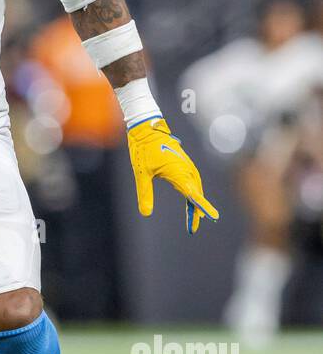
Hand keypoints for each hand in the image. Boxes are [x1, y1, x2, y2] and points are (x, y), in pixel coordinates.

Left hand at [127, 118, 218, 234]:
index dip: (202, 207)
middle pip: (195, 193)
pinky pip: (192, 179)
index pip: (193, 194)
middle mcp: (185, 168)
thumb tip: (146, 213)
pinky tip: (190, 198)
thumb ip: (144, 194)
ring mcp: (185, 164)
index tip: (211, 217)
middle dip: (196, 210)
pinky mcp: (183, 161)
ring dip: (196, 201)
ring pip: (195, 186)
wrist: (147, 126)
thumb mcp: (141, 173)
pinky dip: (193, 190)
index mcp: (178, 172)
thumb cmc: (143, 148)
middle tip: (193, 227)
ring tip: (196, 217)